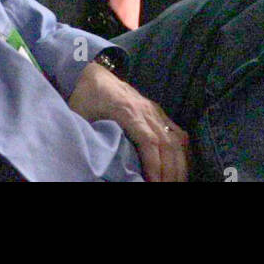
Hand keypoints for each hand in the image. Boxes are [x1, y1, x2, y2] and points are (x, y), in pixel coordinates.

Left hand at [68, 59, 189, 181]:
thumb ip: (91, 137)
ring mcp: (154, 110)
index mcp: (126, 110)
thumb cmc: (85, 98)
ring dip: (179, 164)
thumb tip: (96, 162)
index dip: (154, 164)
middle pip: (167, 142)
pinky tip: (182, 168)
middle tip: (166, 189)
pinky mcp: (157, 112)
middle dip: (170, 171)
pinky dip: (183, 152)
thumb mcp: (80, 117)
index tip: (154, 184)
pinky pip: (177, 133)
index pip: (149, 140)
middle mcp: (145, 109)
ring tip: (176, 182)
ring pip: (175, 139)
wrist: (93, 74)